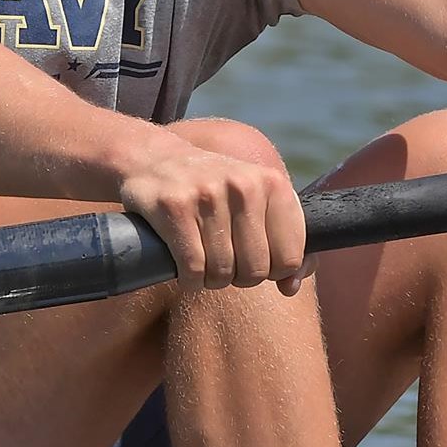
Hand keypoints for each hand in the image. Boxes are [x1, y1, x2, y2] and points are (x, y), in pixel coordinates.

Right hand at [117, 141, 309, 294]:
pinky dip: (189, 279)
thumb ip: (284, 241)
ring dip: (210, 279)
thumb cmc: (214, 190)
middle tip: (225, 262)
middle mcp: (244, 186)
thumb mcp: (257, 201)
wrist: (155, 159)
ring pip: (222, 272)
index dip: (272, 270)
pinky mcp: (174, 207)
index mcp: (272, 183)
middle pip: (255, 270)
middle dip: (239, 277)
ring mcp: (208, 194)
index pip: (290, 258)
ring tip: (203, 262)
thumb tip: (291, 288)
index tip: (254, 259)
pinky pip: (192, 268)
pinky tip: (184, 266)